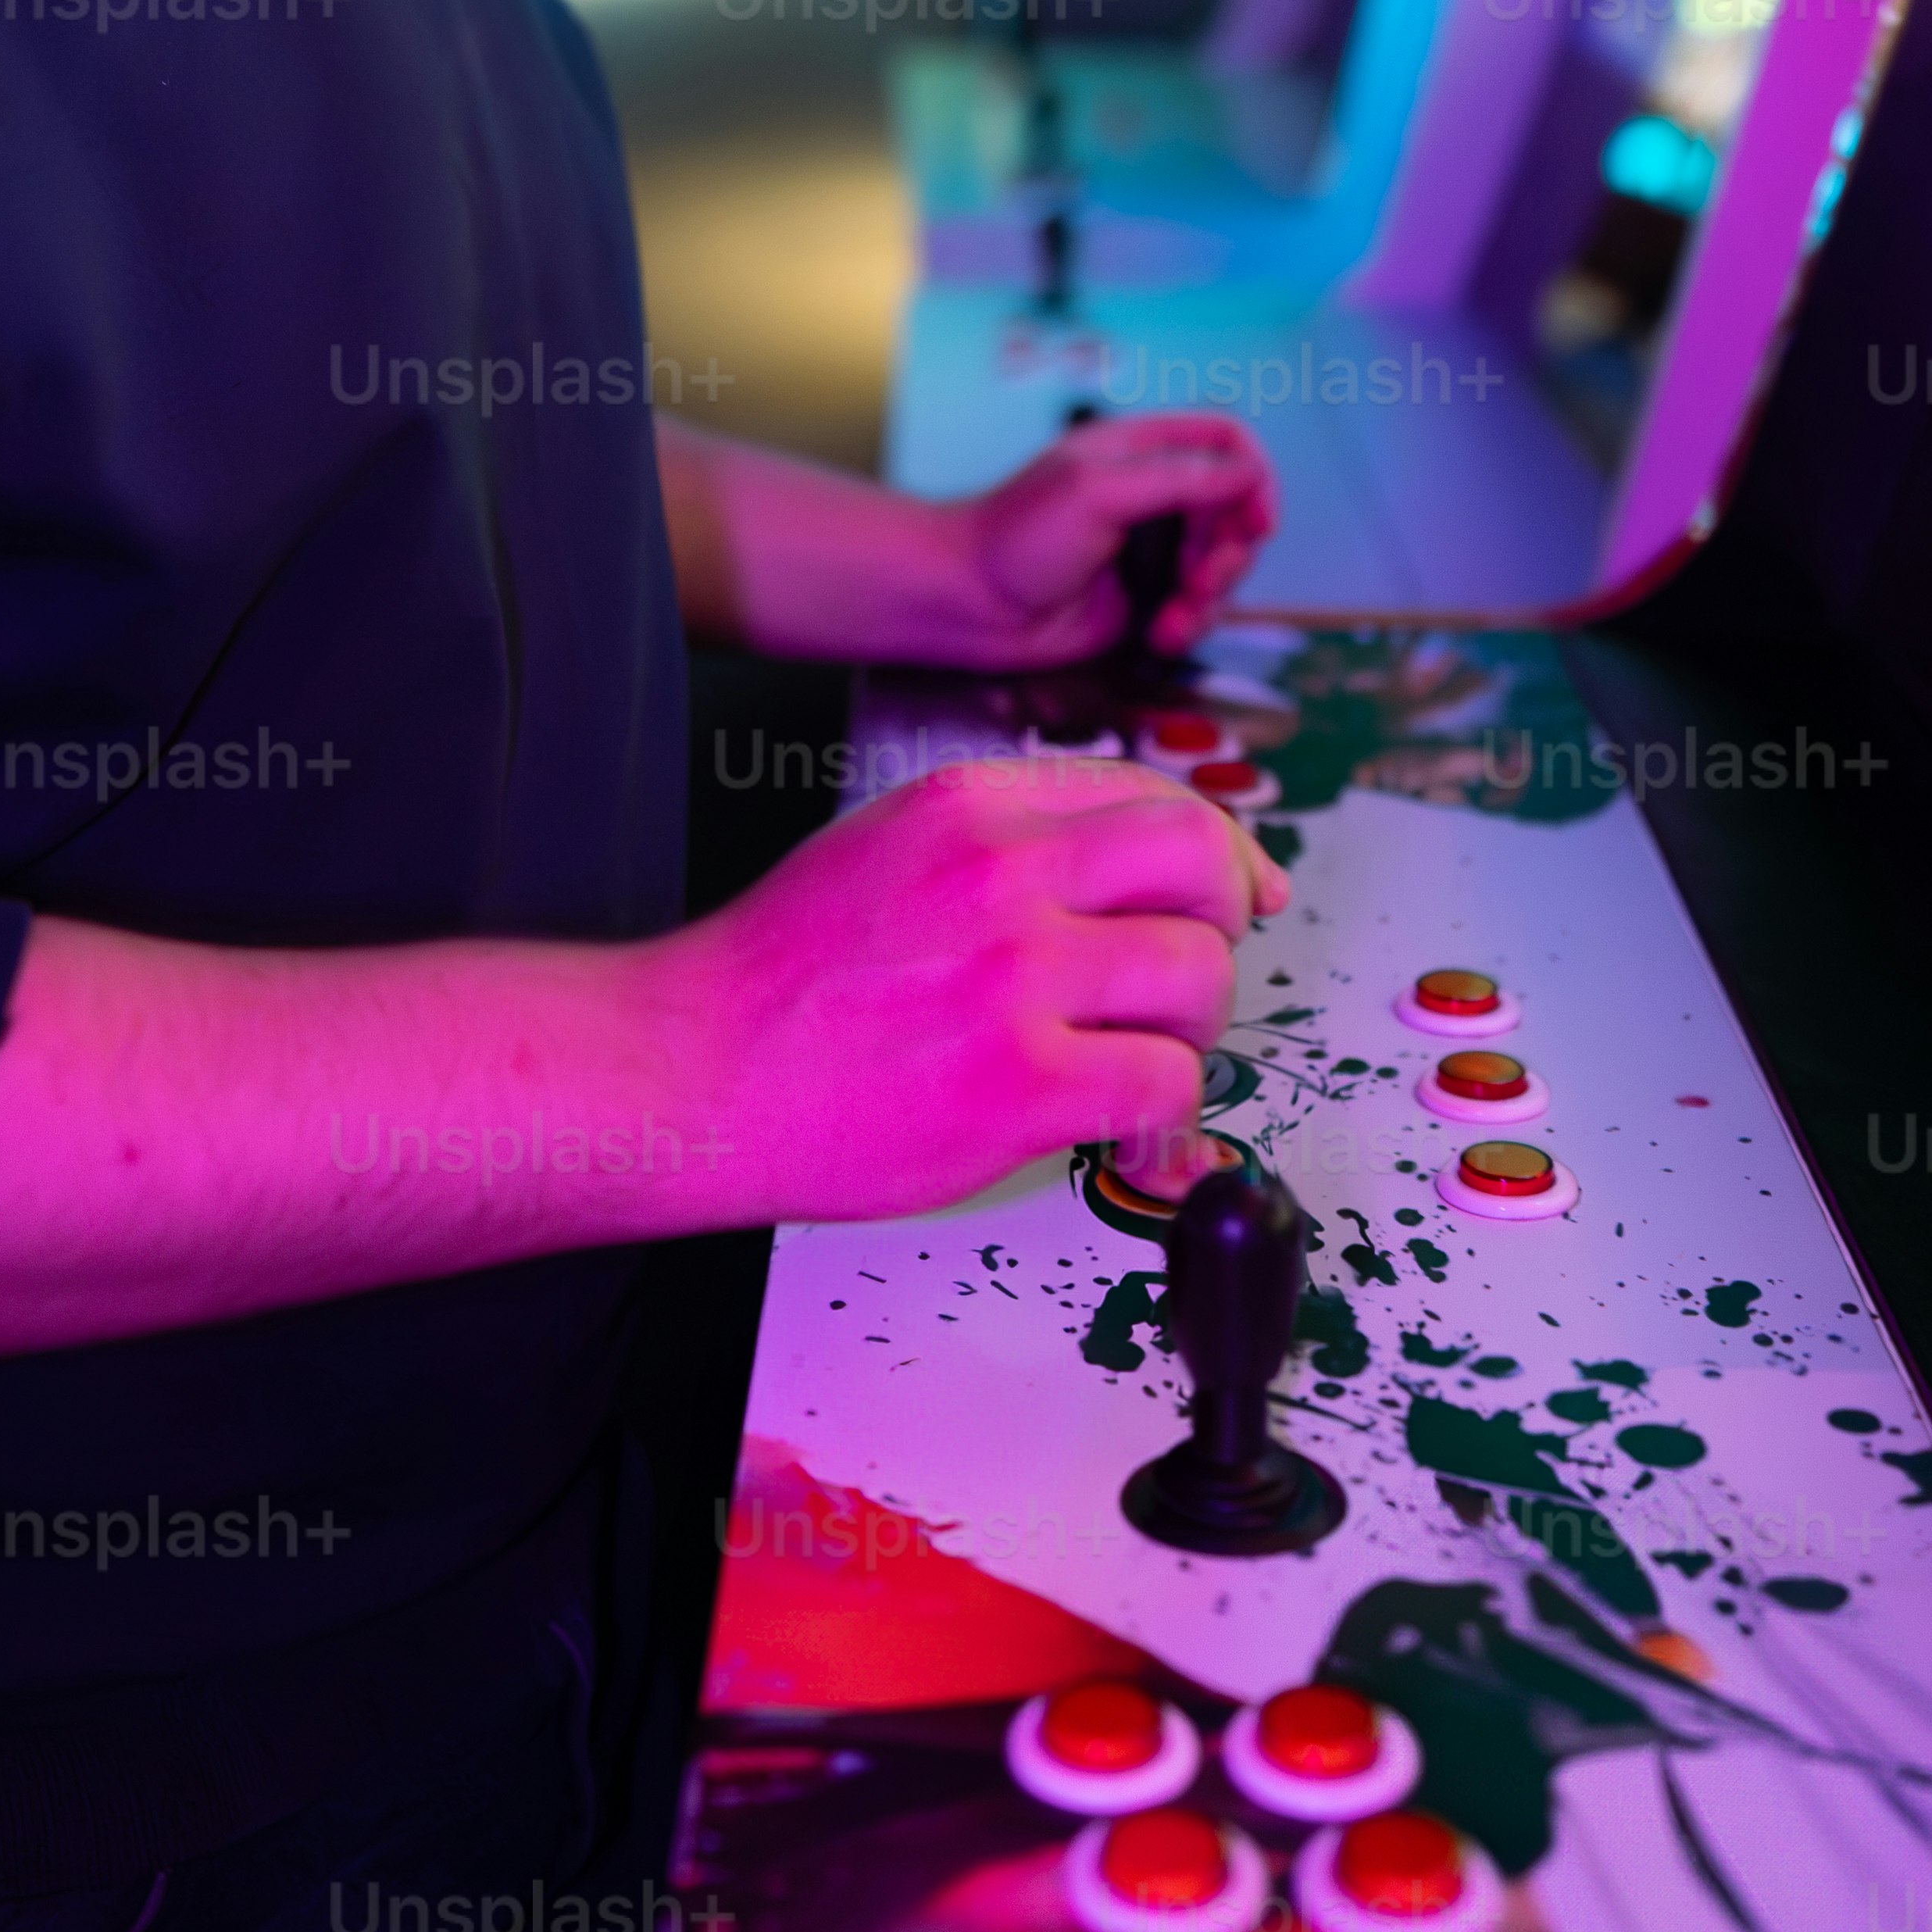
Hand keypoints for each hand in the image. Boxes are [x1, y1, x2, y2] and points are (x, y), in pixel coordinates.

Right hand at [670, 750, 1283, 1223]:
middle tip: (1189, 982)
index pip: (1150, 797)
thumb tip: (1133, 866)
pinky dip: (1166, 1121)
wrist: (690, 1070)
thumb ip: (1004, 843)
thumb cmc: (779, 980)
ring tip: (1138, 1062)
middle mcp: (1000, 872)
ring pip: (1200, 976)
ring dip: (1191, 1031)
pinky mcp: (1019, 1084)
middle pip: (1202, 865)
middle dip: (1224, 926)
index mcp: (968, 805)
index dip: (1219, 852)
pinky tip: (1129, 1135)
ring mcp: (1013, 977)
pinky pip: (1165, 1084)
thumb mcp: (888, 848)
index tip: (1242, 894)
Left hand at [944, 413, 1275, 667]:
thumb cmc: (1019, 536)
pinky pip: (1196, 609)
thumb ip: (1180, 478)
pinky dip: (1191, 624)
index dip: (1253, 475)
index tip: (1257, 522)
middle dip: (1232, 550)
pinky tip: (1160, 637)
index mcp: (1139, 450)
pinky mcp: (1144, 599)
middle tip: (1202, 581)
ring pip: (1223, 565)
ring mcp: (1149, 550)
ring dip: (1212, 596)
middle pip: (1235, 509)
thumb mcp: (1101, 491)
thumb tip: (1250, 473)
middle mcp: (1152, 495)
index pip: (1224, 441)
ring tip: (1176, 619)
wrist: (970, 606)